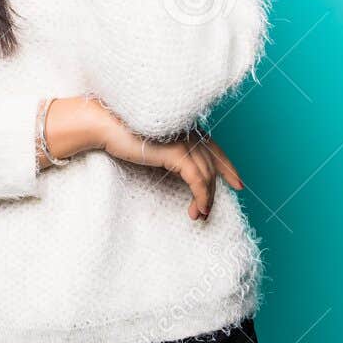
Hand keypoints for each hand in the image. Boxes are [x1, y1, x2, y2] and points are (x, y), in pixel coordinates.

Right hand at [93, 110, 243, 220]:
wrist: (105, 126)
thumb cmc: (121, 135)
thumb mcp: (152, 147)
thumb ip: (169, 153)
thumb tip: (179, 171)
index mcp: (185, 128)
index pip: (214, 148)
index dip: (228, 167)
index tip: (237, 184)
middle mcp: (189, 132)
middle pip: (213, 165)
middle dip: (215, 190)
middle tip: (208, 211)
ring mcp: (185, 141)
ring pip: (207, 175)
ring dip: (206, 199)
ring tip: (198, 216)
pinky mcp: (178, 153)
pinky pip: (198, 180)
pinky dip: (201, 197)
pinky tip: (198, 210)